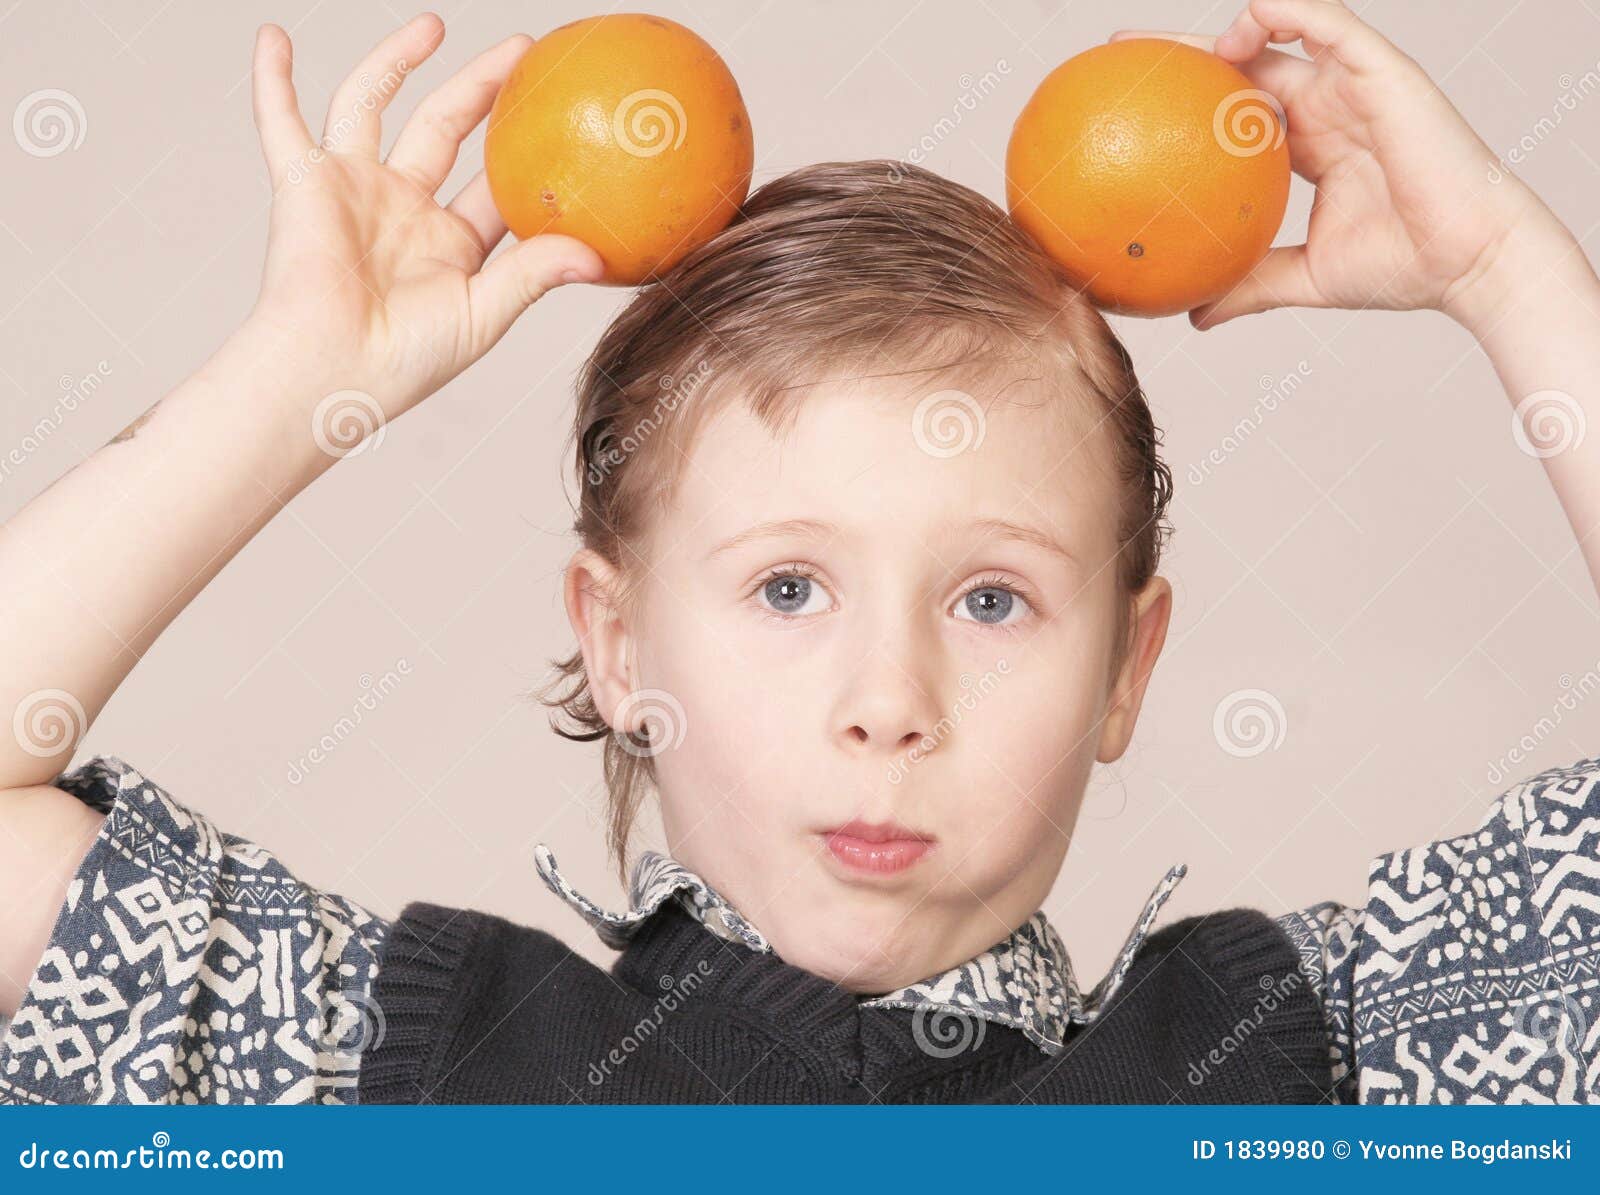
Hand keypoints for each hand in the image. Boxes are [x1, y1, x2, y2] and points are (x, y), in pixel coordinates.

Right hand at [245, 14, 602, 422]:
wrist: (332, 369)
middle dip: (482, 88)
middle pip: (446, 128)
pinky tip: (273, 37)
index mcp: (449, 243)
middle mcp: (402, 208)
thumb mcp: (484, 314)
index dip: (526, 148)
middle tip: (522, 51)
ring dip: (398, 62)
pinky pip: (280, 120)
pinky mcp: (304, 183)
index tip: (562, 111)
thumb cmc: (406, 360)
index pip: (495, 183)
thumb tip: (598, 256)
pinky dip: (272, 81)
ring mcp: (353, 189)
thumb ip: (535, 273)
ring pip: (374, 106)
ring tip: (434, 25)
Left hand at [1112, 0, 1570, 330]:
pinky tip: (1247, 19)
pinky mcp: (1382, 72)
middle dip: (1189, 52)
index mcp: (1311, 147)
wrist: (1466, 263)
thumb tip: (1194, 314)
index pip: (1238, 112)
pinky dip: (1289, 14)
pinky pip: (1329, 26)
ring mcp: (1355, 87)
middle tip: (1129, 51)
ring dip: (1236, 27)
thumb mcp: (1304, 277)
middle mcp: (1329, 109)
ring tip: (1182, 47)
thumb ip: (1250, 285)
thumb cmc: (1402, 267)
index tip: (1135, 106)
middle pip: (1249, 65)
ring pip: (1287, 32)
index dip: (1188, 102)